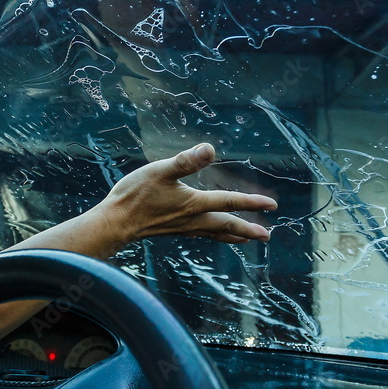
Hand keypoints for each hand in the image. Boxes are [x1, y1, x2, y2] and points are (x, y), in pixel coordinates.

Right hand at [95, 143, 276, 244]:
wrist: (116, 222)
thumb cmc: (135, 195)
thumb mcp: (161, 170)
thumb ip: (186, 161)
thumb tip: (209, 149)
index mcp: (193, 203)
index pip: (228, 202)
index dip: (251, 202)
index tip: (272, 205)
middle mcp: (192, 219)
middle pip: (227, 225)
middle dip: (249, 228)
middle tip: (267, 235)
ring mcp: (183, 227)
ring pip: (215, 233)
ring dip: (234, 235)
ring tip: (248, 239)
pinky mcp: (173, 230)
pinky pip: (202, 234)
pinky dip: (215, 235)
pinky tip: (212, 233)